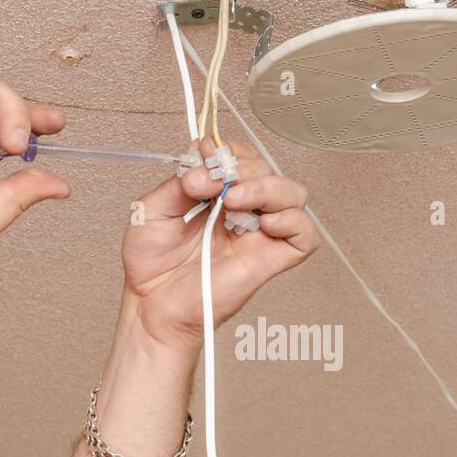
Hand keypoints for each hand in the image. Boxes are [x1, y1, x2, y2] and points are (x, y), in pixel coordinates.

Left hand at [120, 139, 318, 352]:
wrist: (152, 305)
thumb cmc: (151, 265)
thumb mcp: (153, 208)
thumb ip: (180, 181)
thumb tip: (206, 156)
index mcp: (218, 196)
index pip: (243, 157)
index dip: (228, 151)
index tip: (201, 159)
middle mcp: (243, 212)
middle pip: (268, 169)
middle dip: (239, 167)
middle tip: (205, 184)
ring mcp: (259, 236)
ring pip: (294, 195)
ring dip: (265, 187)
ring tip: (232, 200)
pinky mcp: (270, 261)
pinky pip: (305, 236)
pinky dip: (293, 222)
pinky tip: (263, 224)